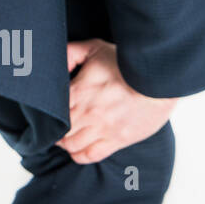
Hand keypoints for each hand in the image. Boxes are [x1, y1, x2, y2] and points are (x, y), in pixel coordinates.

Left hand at [57, 38, 176, 163]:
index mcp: (79, 91)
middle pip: (60, 131)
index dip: (45, 113)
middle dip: (54, 131)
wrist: (158, 81)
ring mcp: (103, 128)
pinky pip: (91, 155)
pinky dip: (80, 155)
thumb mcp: (95, 48)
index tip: (46, 112)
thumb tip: (54, 61)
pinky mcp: (117, 140)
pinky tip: (78, 149)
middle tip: (55, 127)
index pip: (51, 110)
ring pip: (72, 145)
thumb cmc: (127, 64)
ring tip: (66, 138)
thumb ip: (70, 52)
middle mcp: (88, 113)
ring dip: (66, 143)